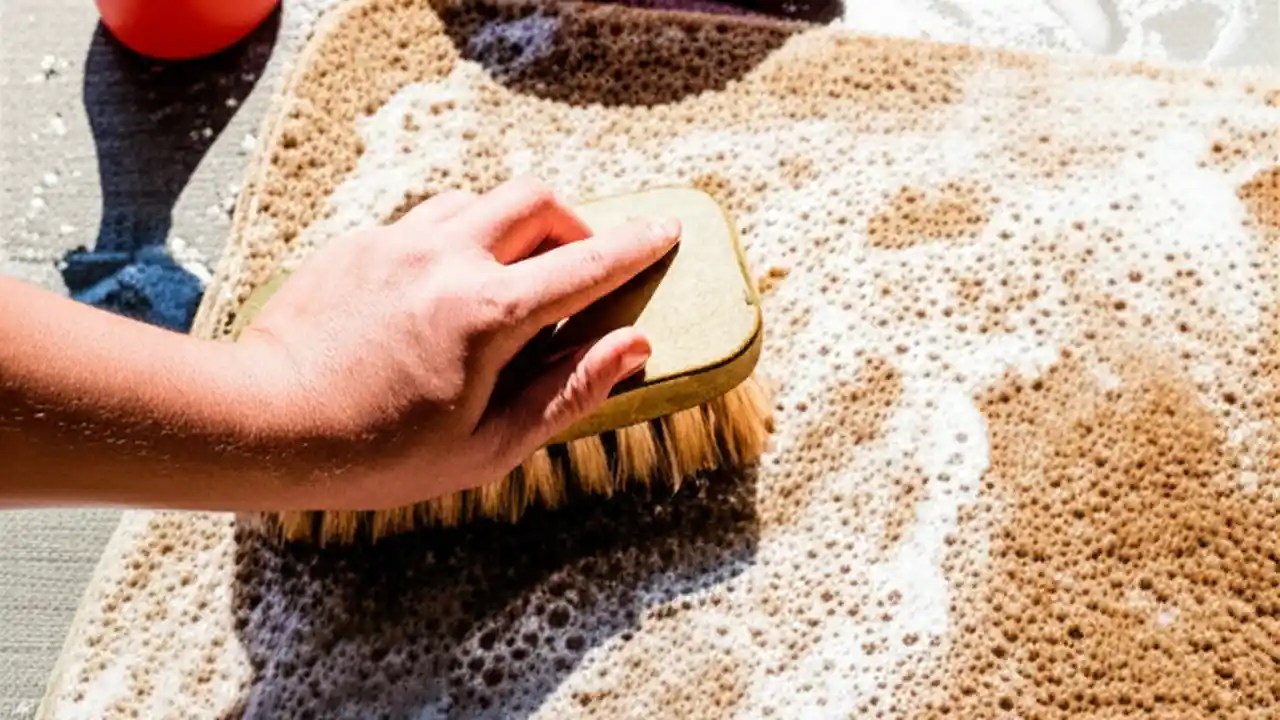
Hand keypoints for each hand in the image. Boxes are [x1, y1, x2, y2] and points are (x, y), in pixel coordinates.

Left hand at [235, 177, 680, 509]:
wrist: (263, 423)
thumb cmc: (377, 454)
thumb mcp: (488, 448)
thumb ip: (569, 391)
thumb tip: (633, 347)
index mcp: (489, 314)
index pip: (586, 265)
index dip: (635, 247)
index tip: (666, 230)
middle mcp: (446, 259)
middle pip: (535, 200)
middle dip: (573, 223)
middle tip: (578, 267)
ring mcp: (397, 243)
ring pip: (478, 202)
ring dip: (512, 228)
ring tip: (509, 281)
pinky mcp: (358, 245)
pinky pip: (425, 223)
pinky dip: (456, 245)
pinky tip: (439, 297)